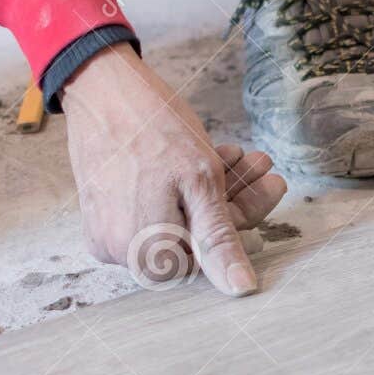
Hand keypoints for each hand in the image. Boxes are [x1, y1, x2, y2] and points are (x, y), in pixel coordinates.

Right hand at [62, 43, 286, 294]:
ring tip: (240, 154)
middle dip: (233, 197)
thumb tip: (241, 289)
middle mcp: (121, 252)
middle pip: (195, 236)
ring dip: (214, 189)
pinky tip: (212, 157)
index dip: (246, 218)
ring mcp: (109, 232)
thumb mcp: (200, 183)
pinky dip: (183, 188)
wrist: (100, 85)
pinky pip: (153, 209)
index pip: (212, 256)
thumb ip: (219, 239)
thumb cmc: (152, 128)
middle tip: (260, 162)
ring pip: (178, 219)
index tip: (272, 185)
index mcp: (146, 254)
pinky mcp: (105, 211)